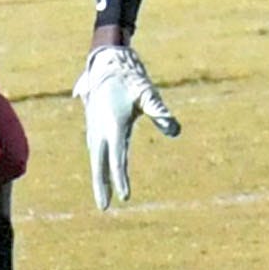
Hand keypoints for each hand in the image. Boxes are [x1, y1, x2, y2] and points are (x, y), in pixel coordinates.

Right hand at [73, 43, 181, 209]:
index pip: (117, 158)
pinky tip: (101, 174)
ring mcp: (94, 126)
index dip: (121, 179)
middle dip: (102, 186)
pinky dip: (97, 165)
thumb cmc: (131, 78)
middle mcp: (100, 128)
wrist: (107, 61)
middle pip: (99, 163)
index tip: (125, 197)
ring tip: (103, 197)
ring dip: (98, 177)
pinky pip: (95, 150)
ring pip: (95, 158)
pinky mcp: (93, 124)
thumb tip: (175, 131)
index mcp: (113, 124)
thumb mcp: (148, 94)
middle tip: (104, 208)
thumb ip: (160, 113)